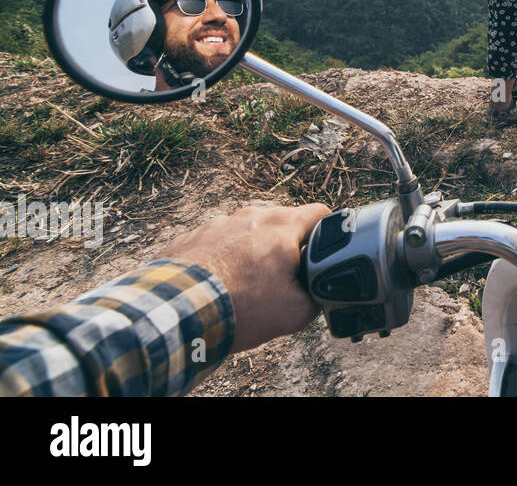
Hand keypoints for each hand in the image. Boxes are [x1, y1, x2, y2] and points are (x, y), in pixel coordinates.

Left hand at [158, 202, 331, 352]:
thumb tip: (319, 293)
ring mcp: (216, 224)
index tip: (321, 257)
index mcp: (282, 225)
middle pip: (281, 225)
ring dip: (250, 254)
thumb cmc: (240, 307)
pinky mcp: (189, 237)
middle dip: (284, 249)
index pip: (320, 213)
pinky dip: (219, 261)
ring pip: (246, 234)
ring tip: (241, 287)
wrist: (177, 314)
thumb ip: (317, 297)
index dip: (327, 234)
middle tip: (279, 281)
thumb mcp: (295, 312)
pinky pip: (214, 245)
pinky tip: (215, 287)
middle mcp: (250, 216)